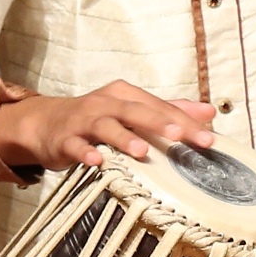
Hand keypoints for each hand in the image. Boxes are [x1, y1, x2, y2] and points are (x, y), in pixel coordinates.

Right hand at [0, 80, 215, 171]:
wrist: (46, 123)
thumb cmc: (98, 118)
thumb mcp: (132, 110)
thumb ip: (169, 110)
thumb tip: (209, 111)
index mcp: (125, 94)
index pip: (159, 106)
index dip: (184, 121)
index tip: (208, 139)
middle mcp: (106, 102)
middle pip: (136, 111)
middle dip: (160, 123)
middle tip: (180, 136)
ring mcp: (84, 120)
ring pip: (106, 126)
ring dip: (123, 137)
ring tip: (142, 151)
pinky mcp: (65, 139)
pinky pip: (76, 145)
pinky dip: (86, 152)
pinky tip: (97, 161)